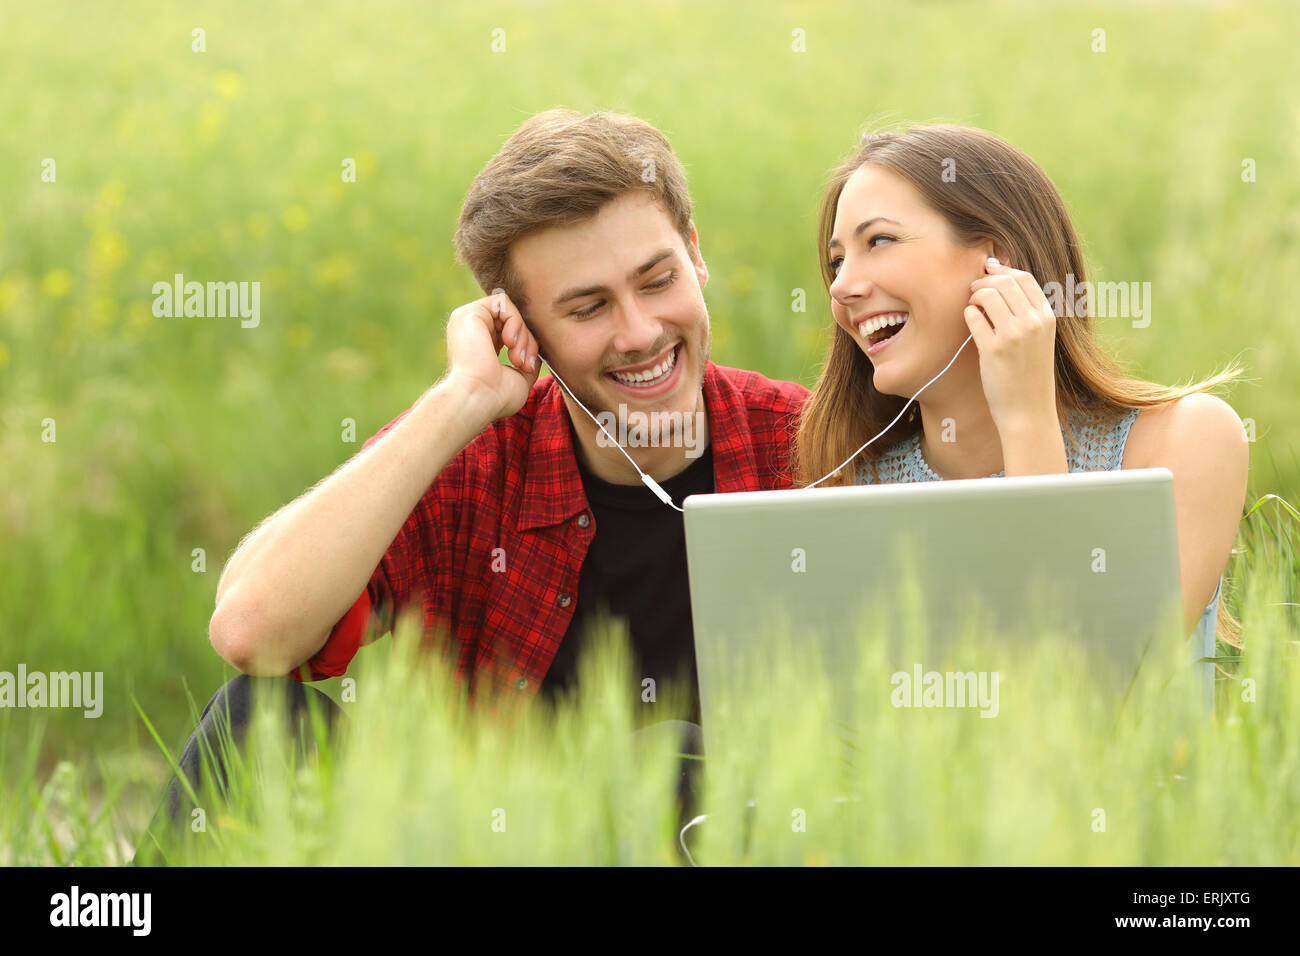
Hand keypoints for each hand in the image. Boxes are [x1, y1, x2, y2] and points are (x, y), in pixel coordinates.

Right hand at [444, 291, 541, 422]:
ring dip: (523, 334)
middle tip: (523, 363)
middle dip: (527, 340)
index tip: (527, 368)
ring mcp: (468, 320)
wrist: (478, 399)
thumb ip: (526, 358)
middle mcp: (471, 330)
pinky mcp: (471, 312)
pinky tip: (510, 343)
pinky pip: (503, 302)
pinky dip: (514, 321)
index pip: (511, 332)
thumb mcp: (519, 377)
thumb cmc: (496, 397)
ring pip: (510, 312)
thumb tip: (537, 348)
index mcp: (479, 344)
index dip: (526, 345)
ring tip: (517, 358)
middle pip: (513, 320)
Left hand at [964, 258, 1058, 435]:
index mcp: (1047, 317)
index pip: (1024, 278)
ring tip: (972, 306)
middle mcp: (1033, 323)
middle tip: (974, 289)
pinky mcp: (993, 350)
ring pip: (987, 294)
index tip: (989, 272)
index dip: (1003, 270)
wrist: (1028, 410)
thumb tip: (1002, 281)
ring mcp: (1014, 335)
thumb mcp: (1040, 339)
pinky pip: (974, 317)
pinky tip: (971, 321)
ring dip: (974, 295)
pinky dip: (968, 314)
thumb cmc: (1029, 374)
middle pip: (1004, 282)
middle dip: (984, 280)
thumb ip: (1028, 313)